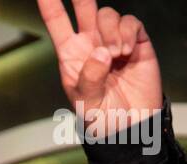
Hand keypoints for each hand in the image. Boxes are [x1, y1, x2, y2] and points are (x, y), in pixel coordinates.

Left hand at [37, 2, 161, 131]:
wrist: (131, 128)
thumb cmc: (102, 120)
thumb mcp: (87, 105)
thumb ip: (90, 79)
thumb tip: (102, 53)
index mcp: (71, 56)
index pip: (57, 23)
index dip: (50, 4)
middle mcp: (90, 44)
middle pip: (84, 7)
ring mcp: (112, 41)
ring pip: (107, 15)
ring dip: (111, 31)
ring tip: (116, 55)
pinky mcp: (136, 42)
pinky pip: (130, 23)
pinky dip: (128, 33)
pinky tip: (126, 52)